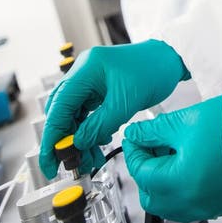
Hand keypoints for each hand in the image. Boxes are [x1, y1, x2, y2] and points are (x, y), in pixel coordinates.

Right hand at [40, 40, 188, 178]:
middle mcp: (84, 72)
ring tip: (88, 158)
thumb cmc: (153, 70)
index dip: (52, 137)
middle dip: (65, 139)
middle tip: (69, 163)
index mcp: (86, 70)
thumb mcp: (125, 103)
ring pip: (74, 114)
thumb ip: (99, 126)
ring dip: (79, 137)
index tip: (51, 161)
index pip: (59, 107)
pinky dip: (89, 129)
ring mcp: (91, 79)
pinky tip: (97, 142)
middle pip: (62, 111)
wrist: (170, 59)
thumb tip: (78, 144)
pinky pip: (87, 111)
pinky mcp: (99, 87)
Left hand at [122, 94, 221, 221]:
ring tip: (172, 151)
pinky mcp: (220, 204)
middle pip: (151, 196)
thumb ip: (154, 130)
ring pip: (169, 203)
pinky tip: (189, 163)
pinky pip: (189, 204)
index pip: (140, 171)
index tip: (136, 135)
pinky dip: (181, 188)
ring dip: (162, 180)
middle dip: (145, 170)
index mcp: (179, 182)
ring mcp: (206, 206)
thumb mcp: (186, 120)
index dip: (134, 149)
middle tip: (151, 144)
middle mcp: (191, 201)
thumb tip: (136, 135)